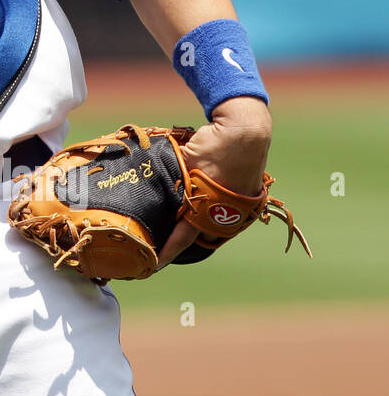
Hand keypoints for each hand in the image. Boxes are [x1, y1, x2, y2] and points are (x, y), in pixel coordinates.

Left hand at [157, 96, 271, 267]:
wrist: (245, 130)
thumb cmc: (212, 145)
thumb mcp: (184, 163)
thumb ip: (171, 182)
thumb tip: (151, 190)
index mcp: (206, 207)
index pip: (182, 237)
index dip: (167, 252)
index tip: (154, 265)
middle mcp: (224, 214)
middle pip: (198, 235)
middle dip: (179, 241)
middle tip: (158, 248)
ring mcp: (238, 208)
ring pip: (211, 224)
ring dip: (195, 226)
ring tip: (175, 231)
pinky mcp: (245, 199)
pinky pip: (223, 212)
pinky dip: (209, 213)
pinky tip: (197, 210)